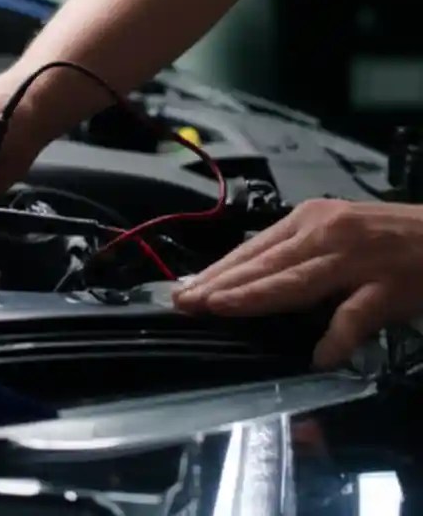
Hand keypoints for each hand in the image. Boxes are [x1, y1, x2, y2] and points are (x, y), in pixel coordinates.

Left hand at [172, 199, 422, 368]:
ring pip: (295, 280)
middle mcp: (327, 234)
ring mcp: (357, 260)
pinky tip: (319, 357)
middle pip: (264, 263)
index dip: (217, 271)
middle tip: (184, 303)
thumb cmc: (392, 237)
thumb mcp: (338, 233)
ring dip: (254, 296)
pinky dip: (337, 336)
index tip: (184, 289)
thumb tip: (249, 282)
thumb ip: (298, 255)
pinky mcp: (388, 287)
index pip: (253, 248)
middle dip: (221, 284)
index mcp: (310, 220)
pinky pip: (355, 315)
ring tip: (220, 309)